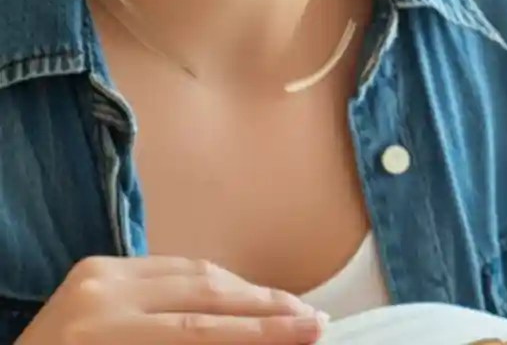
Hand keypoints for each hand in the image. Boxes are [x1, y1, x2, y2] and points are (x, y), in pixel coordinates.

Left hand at [16, 255, 328, 344]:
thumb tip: (264, 341)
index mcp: (100, 336)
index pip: (203, 330)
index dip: (265, 329)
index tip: (314, 328)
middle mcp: (97, 296)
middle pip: (205, 291)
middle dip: (266, 305)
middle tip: (312, 317)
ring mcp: (94, 275)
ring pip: (194, 271)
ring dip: (245, 290)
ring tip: (285, 308)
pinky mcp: (95, 267)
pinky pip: (169, 268)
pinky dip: (209, 283)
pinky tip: (239, 297)